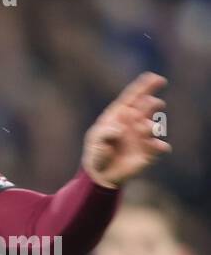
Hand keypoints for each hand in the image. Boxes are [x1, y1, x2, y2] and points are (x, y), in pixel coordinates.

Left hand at [81, 72, 170, 188]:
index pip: (132, 98)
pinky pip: (158, 147)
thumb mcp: (95, 142)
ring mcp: (142, 136)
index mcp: (119, 116)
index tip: (155, 77)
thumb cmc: (96, 154)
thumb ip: (105, 133)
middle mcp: (134, 123)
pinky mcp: (148, 152)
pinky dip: (159, 146)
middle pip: (147, 107)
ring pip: (153, 126)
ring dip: (150, 126)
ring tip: (142, 129)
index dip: (144, 87)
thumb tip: (120, 129)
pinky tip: (159, 147)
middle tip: (152, 104)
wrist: (100, 176)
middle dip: (150, 104)